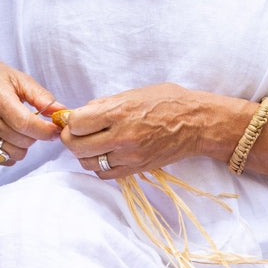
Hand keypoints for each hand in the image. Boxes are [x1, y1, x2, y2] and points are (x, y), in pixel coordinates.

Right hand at [0, 59, 61, 165]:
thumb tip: (61, 112)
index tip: (55, 128)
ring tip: (18, 129)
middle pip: (23, 140)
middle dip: (36, 135)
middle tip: (33, 123)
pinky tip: (7, 136)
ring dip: (24, 144)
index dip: (46, 130)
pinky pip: (3, 160)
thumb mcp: (15, 77)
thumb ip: (40, 95)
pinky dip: (11, 152)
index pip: (26, 124)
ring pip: (15, 154)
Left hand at [56, 83, 204, 177]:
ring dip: (83, 154)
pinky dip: (99, 166)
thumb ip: (103, 104)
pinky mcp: (137, 169)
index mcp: (119, 112)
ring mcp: (130, 156)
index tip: (73, 118)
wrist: (197, 123)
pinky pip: (105, 174)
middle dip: (70, 138)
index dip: (70, 121)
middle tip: (76, 132)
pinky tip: (105, 154)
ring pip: (88, 163)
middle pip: (76, 147)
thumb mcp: (132, 93)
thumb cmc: (167, 101)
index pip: (77, 123)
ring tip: (91, 143)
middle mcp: (122, 136)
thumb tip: (79, 113)